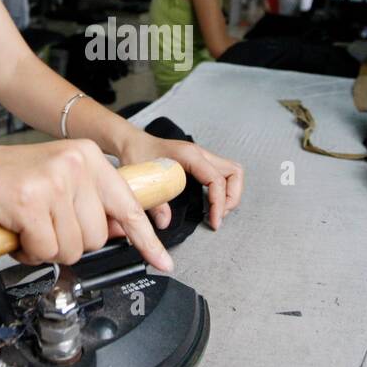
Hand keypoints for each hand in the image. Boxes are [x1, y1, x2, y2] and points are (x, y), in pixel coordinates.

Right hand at [0, 139, 173, 271]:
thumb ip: (91, 203)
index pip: (128, 205)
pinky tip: (17, 231)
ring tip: (29, 227)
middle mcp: (77, 165)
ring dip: (47, 249)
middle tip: (45, 227)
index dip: (147, 239)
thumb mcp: (60, 179)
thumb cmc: (12, 179)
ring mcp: (54, 182)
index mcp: (90, 158)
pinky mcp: (31, 201)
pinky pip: (45, 249)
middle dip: (70, 243)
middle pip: (97, 238)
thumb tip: (119, 232)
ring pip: (72, 248)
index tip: (163, 261)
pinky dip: (28, 251)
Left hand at [116, 131, 243, 230]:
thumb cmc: (136, 154)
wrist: (132, 143)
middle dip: (231, 197)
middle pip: (234, 172)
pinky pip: (223, 174)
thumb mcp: (143, 179)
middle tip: (218, 216)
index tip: (214, 221)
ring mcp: (202, 157)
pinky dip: (224, 189)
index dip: (219, 202)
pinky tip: (212, 202)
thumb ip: (156, 203)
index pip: (216, 179)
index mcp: (189, 155)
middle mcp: (200, 154)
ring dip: (231, 193)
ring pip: (233, 172)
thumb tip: (165, 223)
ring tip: (218, 210)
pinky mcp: (200, 162)